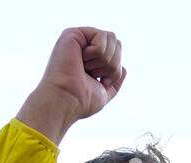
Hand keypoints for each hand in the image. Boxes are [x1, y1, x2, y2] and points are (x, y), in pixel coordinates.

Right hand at [16, 28, 125, 142]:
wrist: (66, 101)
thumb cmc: (81, 102)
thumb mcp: (103, 93)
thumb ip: (114, 83)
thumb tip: (124, 69)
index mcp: (91, 60)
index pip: (117, 53)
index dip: (115, 70)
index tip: (99, 81)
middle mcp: (84, 47)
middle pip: (117, 43)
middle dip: (111, 64)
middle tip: (93, 74)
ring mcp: (78, 40)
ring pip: (112, 38)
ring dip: (104, 60)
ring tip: (86, 68)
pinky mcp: (73, 34)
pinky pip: (102, 36)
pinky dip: (97, 52)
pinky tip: (81, 60)